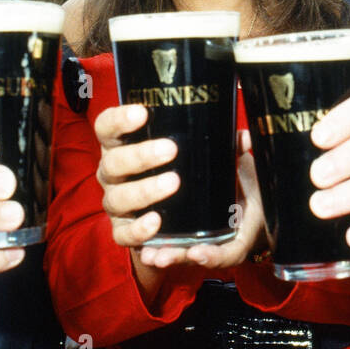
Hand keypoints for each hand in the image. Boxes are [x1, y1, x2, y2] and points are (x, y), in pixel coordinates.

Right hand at [92, 106, 263, 286]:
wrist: (180, 219)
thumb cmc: (182, 172)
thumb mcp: (200, 155)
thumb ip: (219, 145)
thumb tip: (243, 138)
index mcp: (123, 146)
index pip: (107, 127)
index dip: (118, 119)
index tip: (142, 113)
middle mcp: (113, 174)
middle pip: (112, 162)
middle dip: (139, 155)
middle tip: (170, 149)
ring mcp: (116, 203)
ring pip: (117, 198)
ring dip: (143, 190)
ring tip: (173, 183)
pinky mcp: (123, 232)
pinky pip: (122, 235)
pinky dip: (137, 230)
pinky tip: (156, 222)